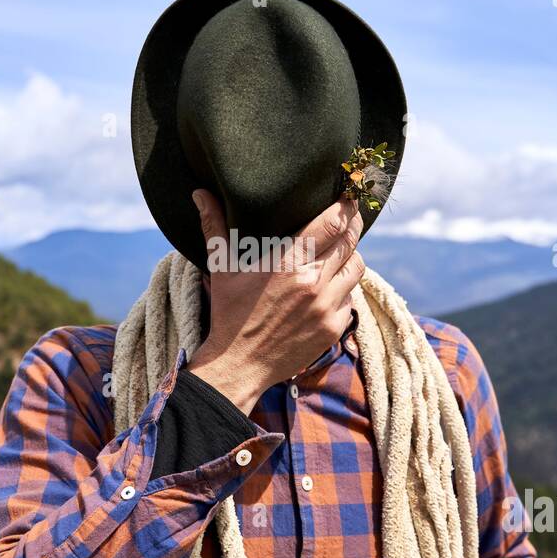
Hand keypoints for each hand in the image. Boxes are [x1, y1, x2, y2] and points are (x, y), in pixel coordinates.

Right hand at [186, 188, 364, 413]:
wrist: (239, 365)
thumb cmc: (229, 313)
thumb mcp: (221, 268)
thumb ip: (215, 226)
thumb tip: (200, 192)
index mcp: (287, 262)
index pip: (332, 223)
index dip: (345, 207)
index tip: (347, 197)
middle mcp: (313, 283)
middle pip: (350, 241)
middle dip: (352, 226)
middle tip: (349, 217)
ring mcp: (327, 307)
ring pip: (357, 268)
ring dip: (351, 256)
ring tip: (339, 252)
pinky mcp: (333, 328)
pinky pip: (351, 299)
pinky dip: (344, 290)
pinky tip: (328, 288)